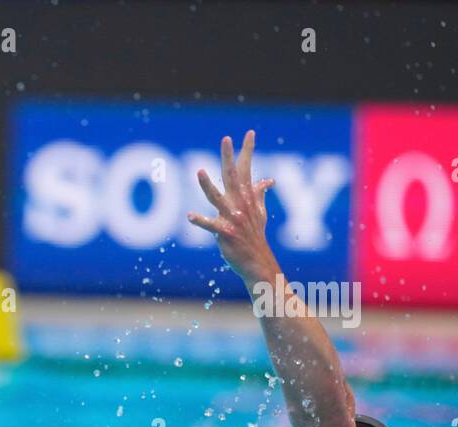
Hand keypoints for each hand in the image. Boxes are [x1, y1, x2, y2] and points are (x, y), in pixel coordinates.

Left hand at [187, 130, 278, 288]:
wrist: (257, 262)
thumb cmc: (255, 237)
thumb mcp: (260, 213)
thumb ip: (259, 195)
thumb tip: (268, 180)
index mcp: (247, 197)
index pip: (247, 169)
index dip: (247, 151)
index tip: (249, 133)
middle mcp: (240, 204)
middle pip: (233, 176)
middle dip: (229, 157)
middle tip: (226, 139)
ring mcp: (233, 218)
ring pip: (217, 197)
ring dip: (208, 185)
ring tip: (199, 171)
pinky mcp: (225, 233)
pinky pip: (210, 225)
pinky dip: (200, 220)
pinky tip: (189, 216)